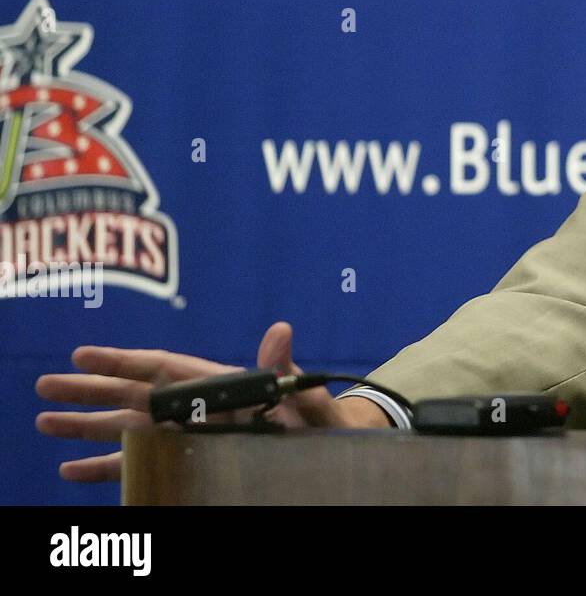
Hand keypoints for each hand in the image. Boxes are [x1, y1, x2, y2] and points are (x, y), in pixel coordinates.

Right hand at [35, 321, 378, 482]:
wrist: (325, 452)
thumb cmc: (316, 420)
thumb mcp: (303, 395)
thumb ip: (284, 369)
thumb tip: (280, 331)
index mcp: (219, 386)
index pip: (164, 370)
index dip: (124, 362)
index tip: (84, 355)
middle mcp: (196, 409)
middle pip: (134, 396)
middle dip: (90, 390)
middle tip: (44, 385)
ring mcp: (188, 437)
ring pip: (127, 430)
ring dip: (86, 427)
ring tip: (44, 421)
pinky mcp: (187, 465)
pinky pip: (139, 466)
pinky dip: (104, 469)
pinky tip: (70, 470)